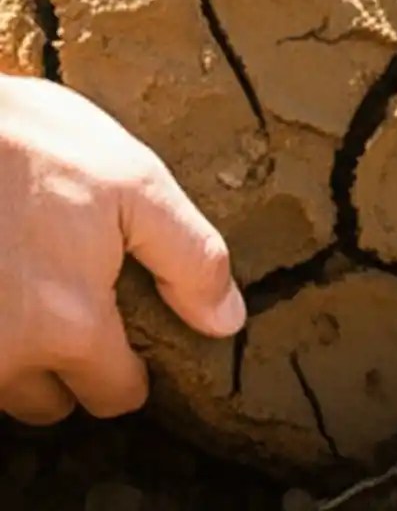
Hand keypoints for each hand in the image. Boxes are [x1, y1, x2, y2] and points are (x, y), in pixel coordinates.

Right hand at [0, 75, 244, 424]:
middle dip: (69, 367)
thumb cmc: (27, 143)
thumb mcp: (134, 182)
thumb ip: (190, 258)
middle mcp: (4, 355)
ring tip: (29, 286)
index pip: (115, 397)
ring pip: (0, 386)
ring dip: (16, 352)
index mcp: (68, 327)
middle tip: (73, 303)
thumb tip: (226, 320)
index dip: (130, 369)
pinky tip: (1, 281)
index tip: (128, 333)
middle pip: (52, 402)